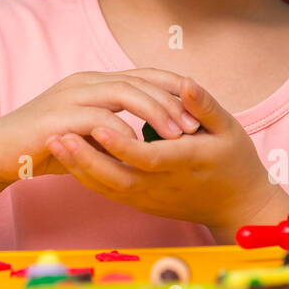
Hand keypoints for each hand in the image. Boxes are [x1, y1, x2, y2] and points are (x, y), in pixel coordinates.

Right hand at [0, 69, 202, 189]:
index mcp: (93, 82)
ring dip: (155, 112)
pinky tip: (142, 148)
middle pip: (139, 79)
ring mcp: (71, 96)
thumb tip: (144, 142)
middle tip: (196, 123)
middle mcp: (84, 82)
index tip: (198, 109)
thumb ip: (111, 132)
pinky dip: (125, 131)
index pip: (142, 74)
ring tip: (178, 134)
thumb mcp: (86, 135)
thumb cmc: (42, 147)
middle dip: (172, 100)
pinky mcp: (59, 117)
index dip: (172, 89)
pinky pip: (100, 118)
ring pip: (124, 92)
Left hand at [44, 72, 284, 231]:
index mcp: (186, 162)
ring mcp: (150, 197)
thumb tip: (185, 84)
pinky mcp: (141, 202)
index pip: (148, 157)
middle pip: (118, 177)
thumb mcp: (229, 129)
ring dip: (79, 167)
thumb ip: (204, 106)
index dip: (121, 145)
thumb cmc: (235, 161)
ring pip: (108, 188)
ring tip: (53, 142)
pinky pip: (109, 191)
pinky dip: (86, 176)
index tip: (97, 125)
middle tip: (57, 136)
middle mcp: (164, 184)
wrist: (236, 205)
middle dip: (85, 158)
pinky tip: (67, 155)